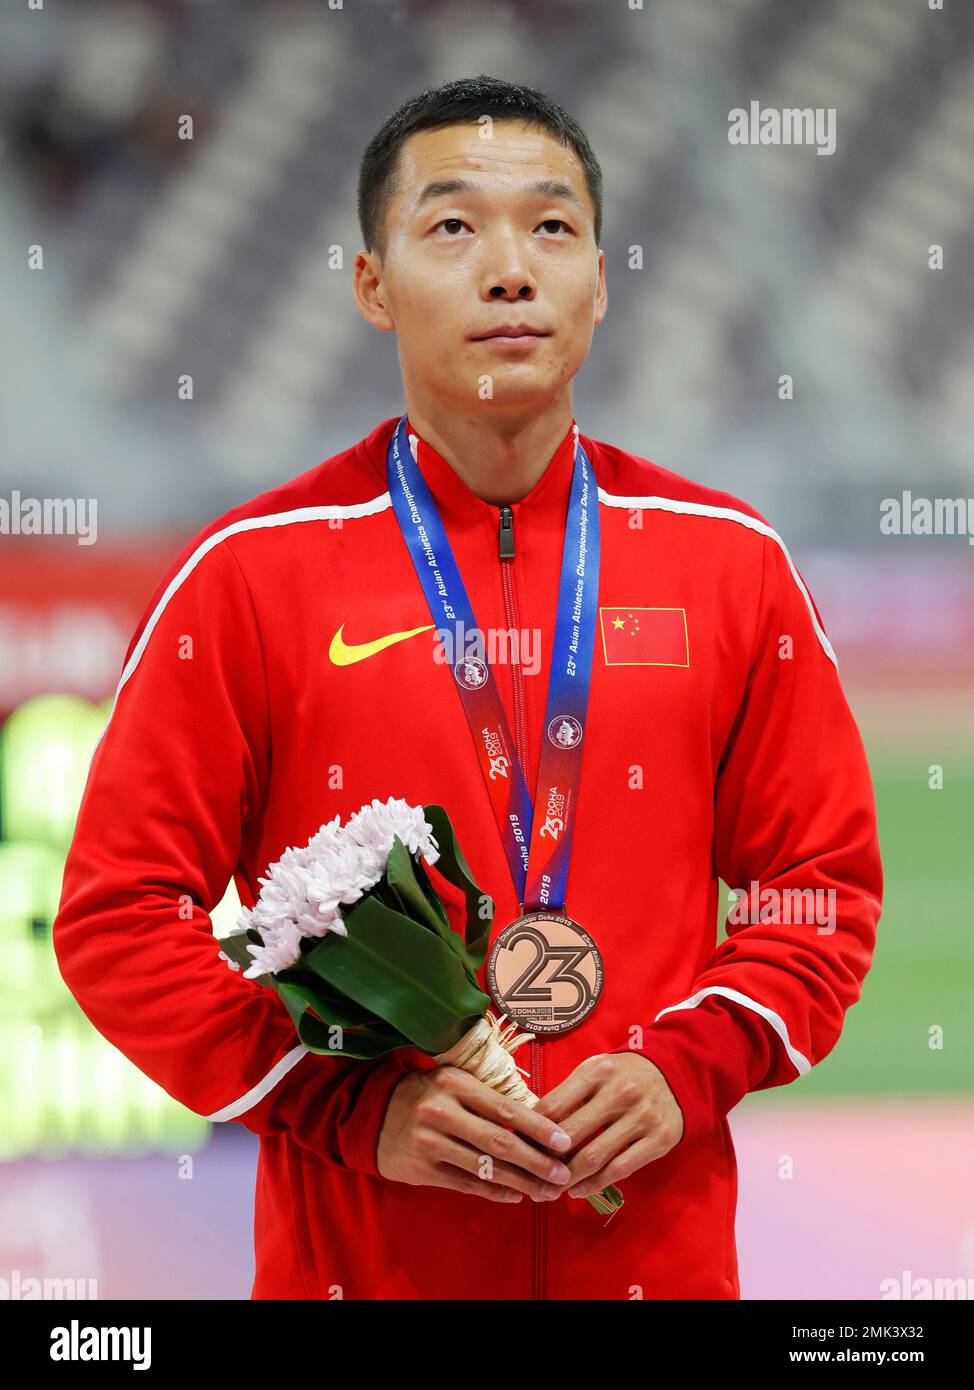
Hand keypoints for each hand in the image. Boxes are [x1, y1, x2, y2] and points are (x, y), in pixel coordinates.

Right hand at [376, 1065, 575, 1202]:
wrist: (371, 1115)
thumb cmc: (425, 1095)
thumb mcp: (452, 1082)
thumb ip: (486, 1097)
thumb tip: (537, 1118)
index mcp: (455, 1083)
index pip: (506, 1108)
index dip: (538, 1127)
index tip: (565, 1141)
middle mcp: (442, 1111)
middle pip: (499, 1141)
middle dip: (536, 1161)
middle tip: (562, 1174)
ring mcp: (430, 1141)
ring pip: (485, 1167)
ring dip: (521, 1182)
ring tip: (546, 1191)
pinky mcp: (422, 1168)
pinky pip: (466, 1183)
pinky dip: (494, 1191)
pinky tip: (515, 1196)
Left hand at [532, 1052, 683, 1199]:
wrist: (675, 1074)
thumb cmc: (622, 1075)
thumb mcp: (594, 1071)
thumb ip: (567, 1094)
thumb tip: (531, 1127)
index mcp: (596, 1072)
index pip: (553, 1106)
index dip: (531, 1131)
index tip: (520, 1147)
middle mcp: (620, 1092)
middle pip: (570, 1134)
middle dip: (545, 1160)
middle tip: (530, 1176)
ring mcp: (641, 1116)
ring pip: (593, 1157)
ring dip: (567, 1178)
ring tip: (550, 1189)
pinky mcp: (659, 1139)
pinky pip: (619, 1169)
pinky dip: (594, 1185)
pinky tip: (578, 1190)